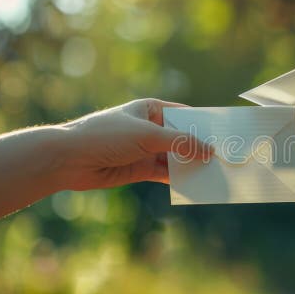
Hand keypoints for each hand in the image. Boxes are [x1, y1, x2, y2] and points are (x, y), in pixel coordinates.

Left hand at [57, 98, 211, 190]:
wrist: (69, 159)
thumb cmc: (106, 136)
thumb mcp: (148, 135)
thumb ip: (180, 143)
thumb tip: (208, 151)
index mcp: (152, 108)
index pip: (185, 115)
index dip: (204, 125)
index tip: (225, 135)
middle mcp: (150, 128)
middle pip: (183, 138)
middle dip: (201, 148)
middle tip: (225, 158)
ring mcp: (145, 149)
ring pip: (176, 158)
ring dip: (191, 166)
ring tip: (214, 174)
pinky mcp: (140, 169)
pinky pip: (165, 174)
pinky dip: (179, 179)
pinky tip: (194, 185)